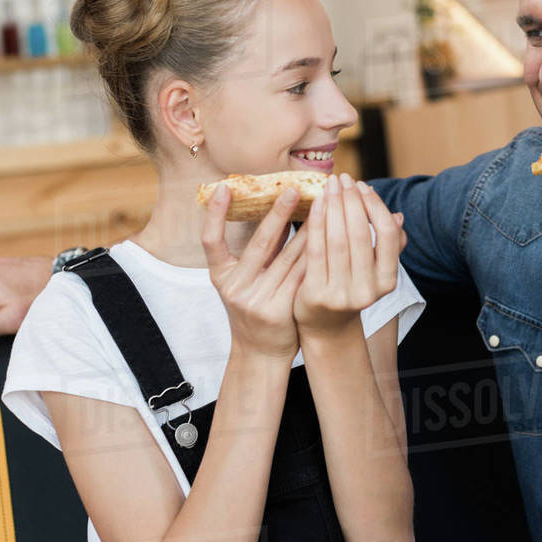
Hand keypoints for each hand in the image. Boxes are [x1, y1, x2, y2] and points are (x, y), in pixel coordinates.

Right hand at [202, 185, 307, 360]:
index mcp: (220, 277)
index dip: (214, 215)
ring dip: (307, 231)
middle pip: (260, 244)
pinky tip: (330, 239)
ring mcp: (256, 301)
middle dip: (278, 213)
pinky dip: (315, 256)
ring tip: (321, 207)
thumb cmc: (256, 307)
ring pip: (288, 258)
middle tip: (293, 188)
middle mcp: (235, 288)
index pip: (211, 241)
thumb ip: (260, 251)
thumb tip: (277, 207)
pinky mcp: (279, 311)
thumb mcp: (245, 281)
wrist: (261, 354)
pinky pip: (301, 276)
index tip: (222, 187)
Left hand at [295, 174, 405, 338]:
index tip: (362, 186)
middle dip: (351, 201)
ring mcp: (341, 294)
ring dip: (333, 206)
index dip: (375, 206)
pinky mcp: (316, 294)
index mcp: (388, 281)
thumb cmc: (352, 287)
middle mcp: (368, 290)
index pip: (388, 234)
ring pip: (337, 240)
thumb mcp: (375, 271)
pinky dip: (316, 222)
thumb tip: (398, 215)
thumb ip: (388, 246)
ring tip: (329, 185)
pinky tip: (316, 204)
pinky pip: (316, 250)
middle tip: (343, 178)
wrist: (326, 327)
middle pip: (360, 234)